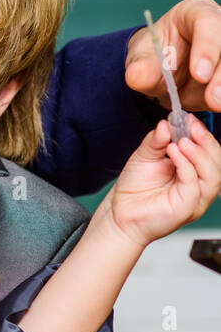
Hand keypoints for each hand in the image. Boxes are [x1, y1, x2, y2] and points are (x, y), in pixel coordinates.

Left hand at [104, 113, 220, 248]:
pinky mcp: (188, 207)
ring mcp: (196, 197)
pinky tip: (174, 153)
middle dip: (205, 141)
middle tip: (191, 125)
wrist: (120, 213)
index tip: (190, 118)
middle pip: (216, 161)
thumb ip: (155, 141)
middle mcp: (198, 184)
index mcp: (192, 171)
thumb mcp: (144, 157)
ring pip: (212, 174)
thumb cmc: (134, 189)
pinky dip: (186, 166)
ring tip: (182, 140)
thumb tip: (166, 123)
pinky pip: (193, 185)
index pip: (208, 151)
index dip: (202, 134)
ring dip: (199, 154)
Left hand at [125, 0, 220, 112]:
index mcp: (195, 13)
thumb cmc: (155, 57)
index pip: (208, 23)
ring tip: (214, 103)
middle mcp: (220, 26)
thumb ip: (140, 68)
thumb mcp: (141, 59)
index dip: (206, 49)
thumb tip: (136, 77)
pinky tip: (215, 104)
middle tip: (213, 99)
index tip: (199, 75)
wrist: (163, 72)